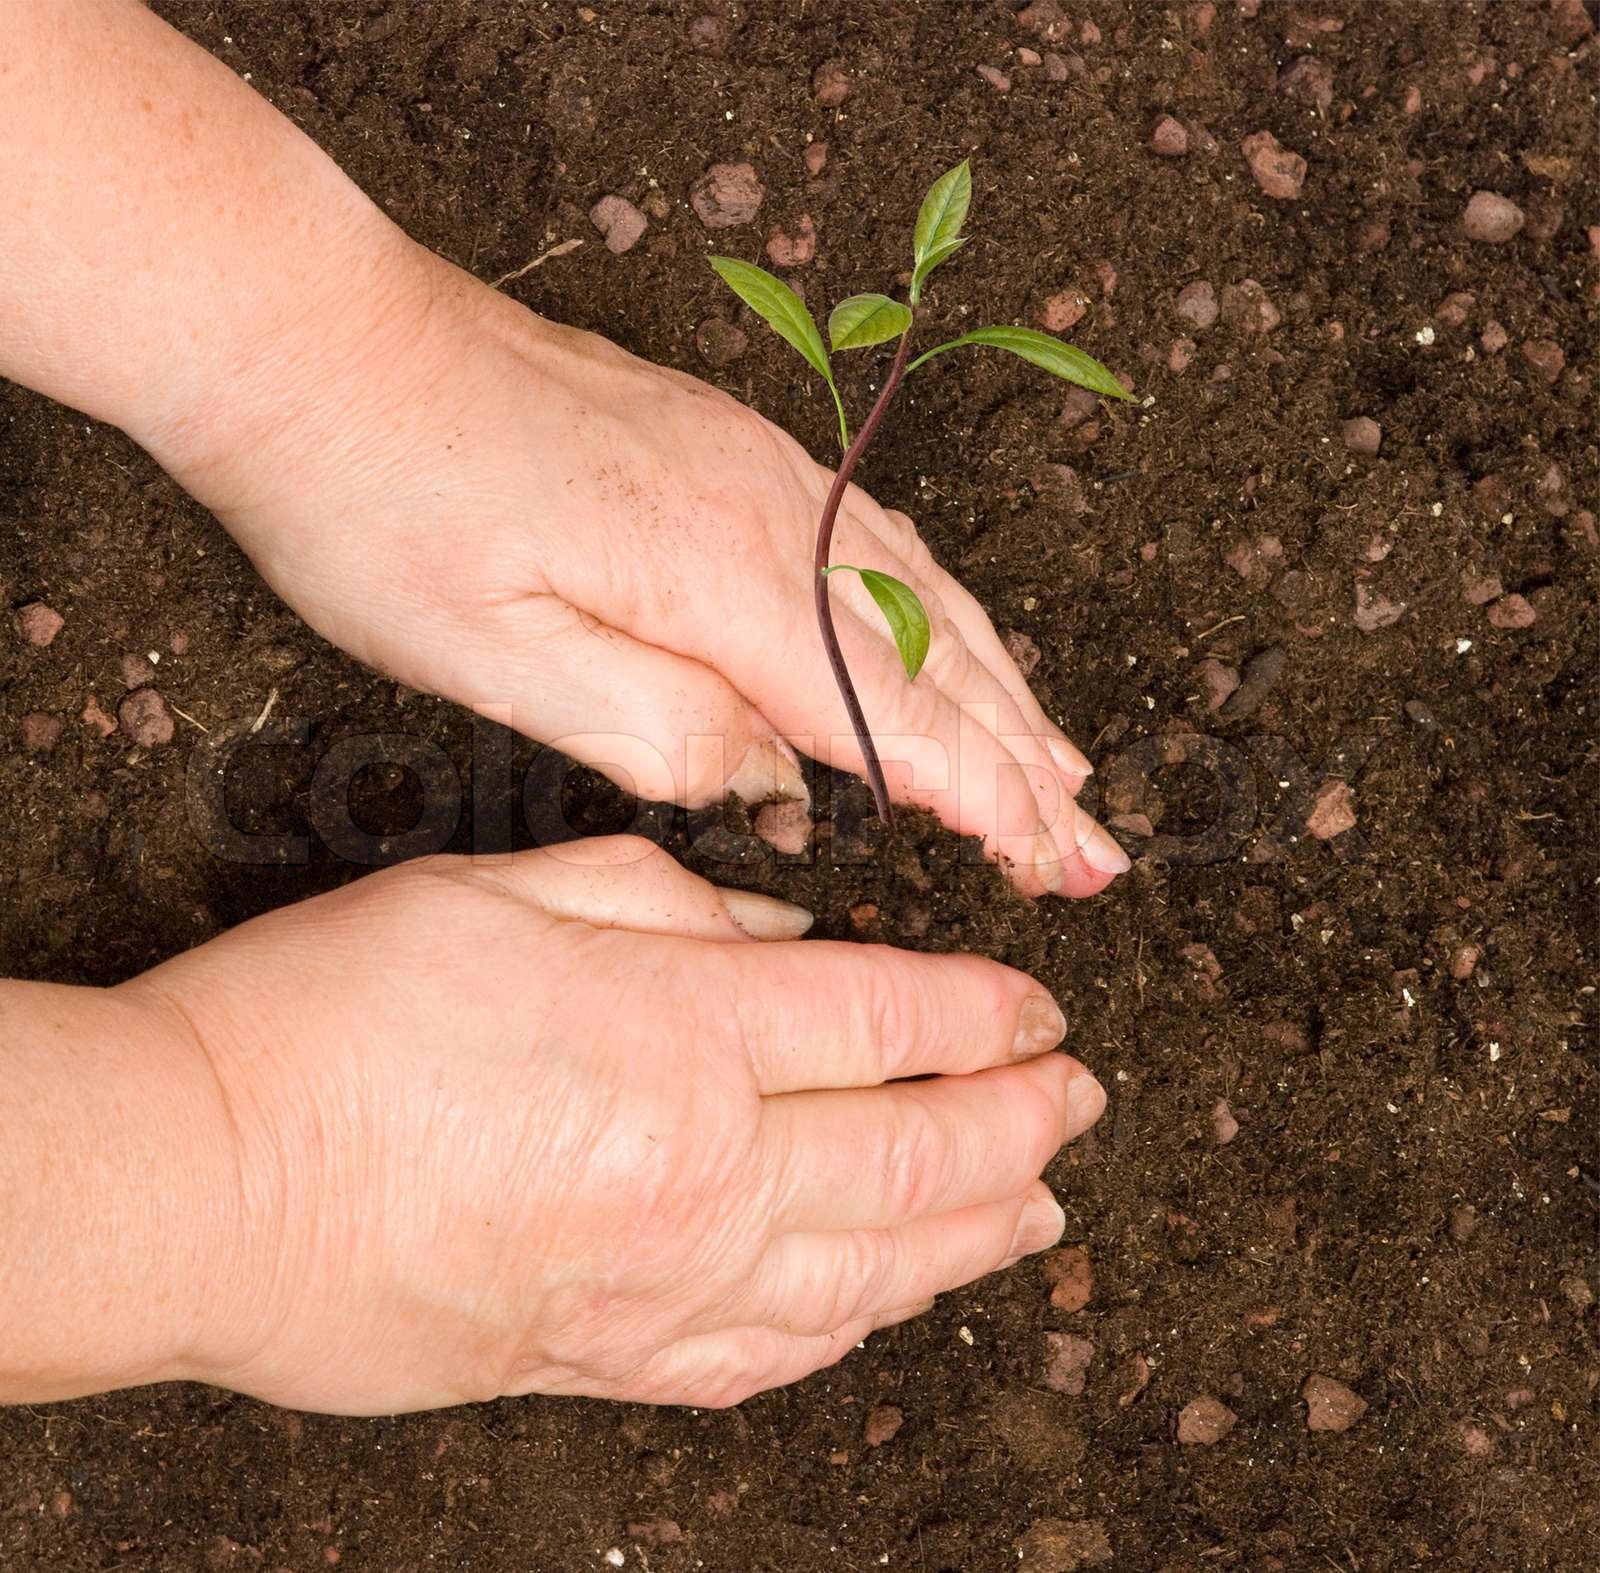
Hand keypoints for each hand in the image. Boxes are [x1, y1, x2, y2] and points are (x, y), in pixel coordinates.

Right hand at [116, 838, 1103, 1413]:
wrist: (197, 1184)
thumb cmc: (331, 1018)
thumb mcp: (503, 890)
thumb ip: (666, 903)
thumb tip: (782, 937)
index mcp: (679, 1033)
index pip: (890, 1018)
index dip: (986, 1013)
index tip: (1041, 1009)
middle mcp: (701, 1172)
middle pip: (918, 1153)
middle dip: (1022, 1122)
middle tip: (1080, 1100)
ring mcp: (662, 1285)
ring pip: (876, 1269)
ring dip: (977, 1234)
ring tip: (1041, 1208)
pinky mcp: (605, 1360)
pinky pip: (774, 1355)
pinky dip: (860, 1323)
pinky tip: (899, 1300)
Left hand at [167, 250, 1129, 899]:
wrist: (325, 340)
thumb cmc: (381, 504)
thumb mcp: (490, 656)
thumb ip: (652, 729)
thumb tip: (765, 781)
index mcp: (718, 571)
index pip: (887, 711)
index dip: (977, 797)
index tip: (1046, 867)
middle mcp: (771, 510)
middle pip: (935, 653)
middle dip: (1023, 761)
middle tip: (1093, 848)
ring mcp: (762, 468)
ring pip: (924, 594)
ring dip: (1005, 689)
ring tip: (1065, 766)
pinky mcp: (735, 449)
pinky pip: (879, 545)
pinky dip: (945, 616)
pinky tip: (965, 646)